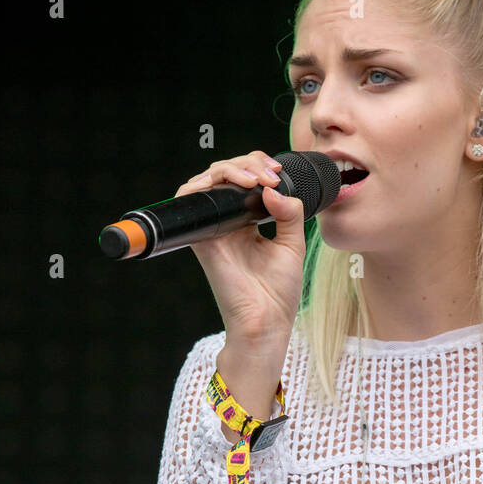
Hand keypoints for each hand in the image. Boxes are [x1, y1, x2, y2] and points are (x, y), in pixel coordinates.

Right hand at [174, 149, 305, 344]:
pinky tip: (225, 184)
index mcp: (248, 222)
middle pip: (227, 174)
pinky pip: (189, 201)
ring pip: (209, 181)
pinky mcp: (201, 238)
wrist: (266, 320)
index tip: (278, 173)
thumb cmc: (279, 292)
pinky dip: (200, 184)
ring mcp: (213, 228)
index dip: (258, 166)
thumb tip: (272, 188)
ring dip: (230, 170)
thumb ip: (289, 213)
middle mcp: (228, 222)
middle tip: (270, 175)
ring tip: (254, 179)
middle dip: (248, 163)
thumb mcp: (293, 244)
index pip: (246, 180)